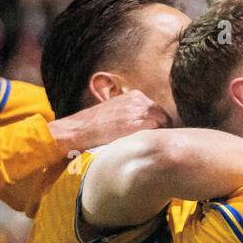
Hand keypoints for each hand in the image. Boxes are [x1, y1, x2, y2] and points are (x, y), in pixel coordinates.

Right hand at [47, 89, 168, 156]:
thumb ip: (132, 113)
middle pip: (164, 115)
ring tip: (155, 145)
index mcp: (135, 96)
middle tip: (160, 142)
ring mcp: (138, 111)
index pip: (157, 109)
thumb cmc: (95, 124)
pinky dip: (156, 138)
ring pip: (162, 123)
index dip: (160, 123)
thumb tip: (148, 125)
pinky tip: (149, 146)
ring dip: (161, 134)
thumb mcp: (116, 110)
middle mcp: (139, 101)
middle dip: (163, 128)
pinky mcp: (135, 124)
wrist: (79, 129)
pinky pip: (156, 130)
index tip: (158, 133)